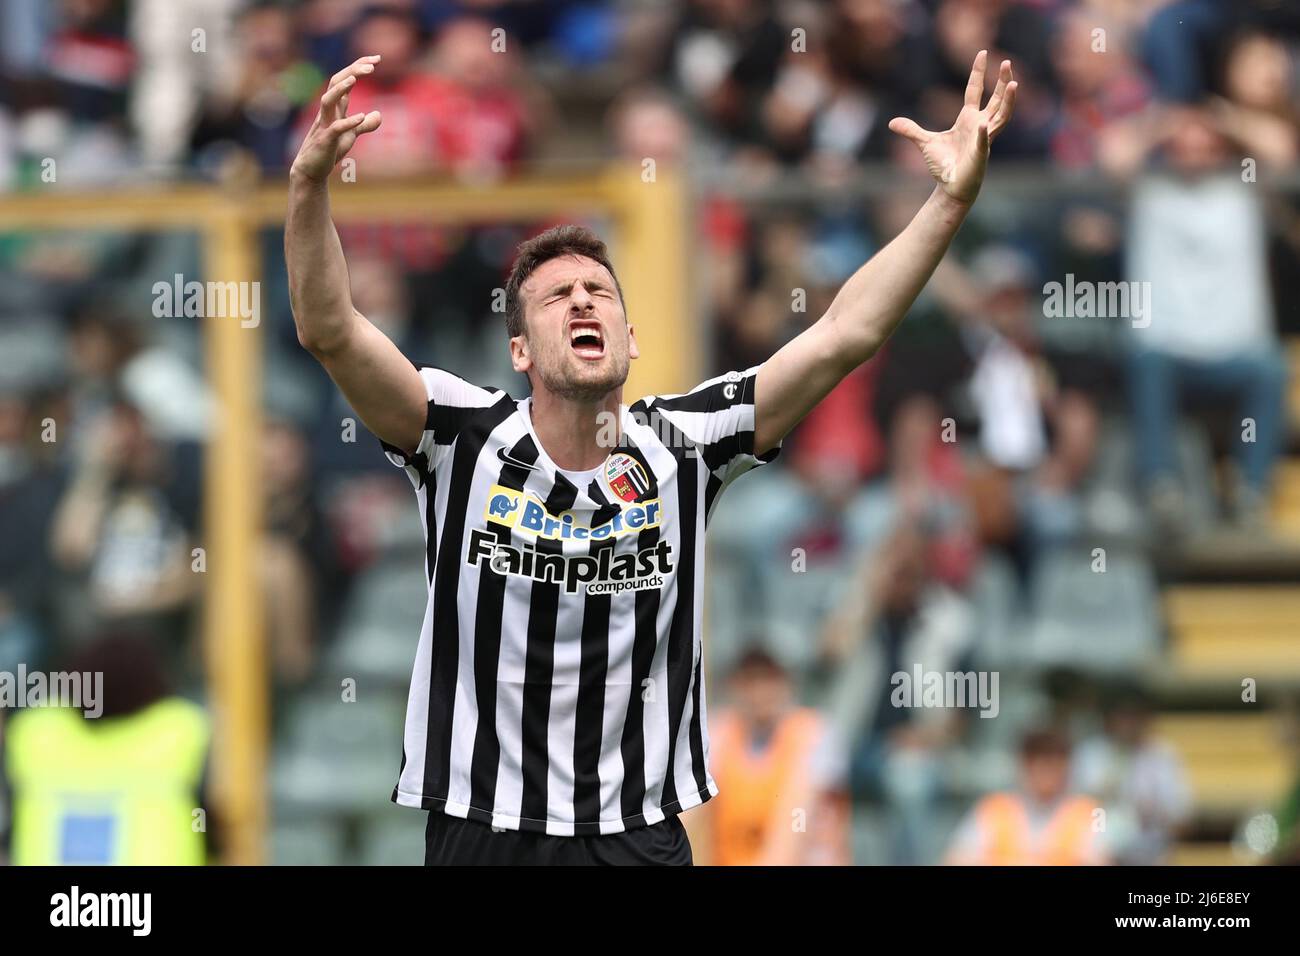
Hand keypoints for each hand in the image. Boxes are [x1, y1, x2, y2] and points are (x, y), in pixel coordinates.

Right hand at [290, 55, 384, 183]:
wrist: (312, 170)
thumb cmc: (329, 150)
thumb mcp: (350, 136)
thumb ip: (364, 125)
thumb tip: (379, 115)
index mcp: (335, 108)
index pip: (345, 80)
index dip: (359, 67)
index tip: (376, 59)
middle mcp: (328, 112)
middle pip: (336, 83)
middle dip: (353, 71)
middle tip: (372, 65)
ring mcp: (325, 125)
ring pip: (328, 100)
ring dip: (340, 88)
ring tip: (355, 78)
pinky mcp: (325, 141)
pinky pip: (336, 128)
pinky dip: (348, 122)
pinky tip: (361, 117)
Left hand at [888, 51, 1016, 205]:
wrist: (950, 187)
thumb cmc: (943, 165)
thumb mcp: (925, 143)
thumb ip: (911, 130)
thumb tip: (891, 123)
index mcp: (969, 119)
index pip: (975, 91)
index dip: (979, 72)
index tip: (982, 53)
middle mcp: (981, 125)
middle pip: (997, 99)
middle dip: (1003, 81)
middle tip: (1008, 62)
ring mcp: (984, 139)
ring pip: (1002, 116)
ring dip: (1008, 101)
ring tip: (1014, 84)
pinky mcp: (980, 155)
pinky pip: (984, 142)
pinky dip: (983, 133)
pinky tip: (984, 124)